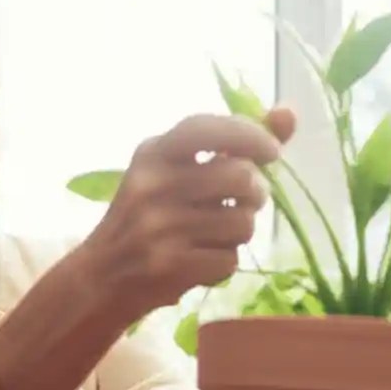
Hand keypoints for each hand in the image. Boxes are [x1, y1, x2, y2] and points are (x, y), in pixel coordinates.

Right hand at [77, 108, 296, 320]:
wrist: (102, 276)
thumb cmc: (148, 214)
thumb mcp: (177, 169)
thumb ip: (234, 142)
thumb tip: (289, 113)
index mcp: (153, 152)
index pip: (208, 128)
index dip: (250, 135)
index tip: (271, 152)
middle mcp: (152, 184)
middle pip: (241, 177)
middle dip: (256, 193)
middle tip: (245, 201)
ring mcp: (158, 226)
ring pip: (243, 223)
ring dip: (242, 231)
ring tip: (219, 232)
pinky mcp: (168, 265)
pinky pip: (230, 260)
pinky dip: (224, 262)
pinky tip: (202, 258)